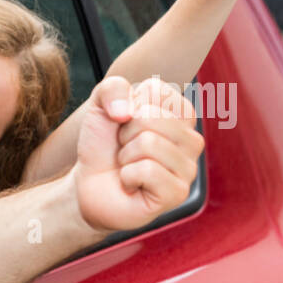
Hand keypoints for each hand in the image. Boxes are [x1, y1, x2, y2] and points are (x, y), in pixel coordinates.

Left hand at [72, 76, 202, 233]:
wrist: (89, 185)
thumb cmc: (103, 146)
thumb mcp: (101, 106)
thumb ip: (113, 88)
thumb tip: (127, 111)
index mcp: (182, 115)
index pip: (156, 90)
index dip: (128, 106)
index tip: (125, 124)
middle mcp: (192, 140)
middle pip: (151, 117)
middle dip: (125, 133)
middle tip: (124, 149)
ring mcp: (188, 168)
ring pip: (149, 143)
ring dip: (125, 156)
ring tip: (127, 166)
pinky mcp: (178, 193)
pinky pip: (148, 171)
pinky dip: (127, 176)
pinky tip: (130, 184)